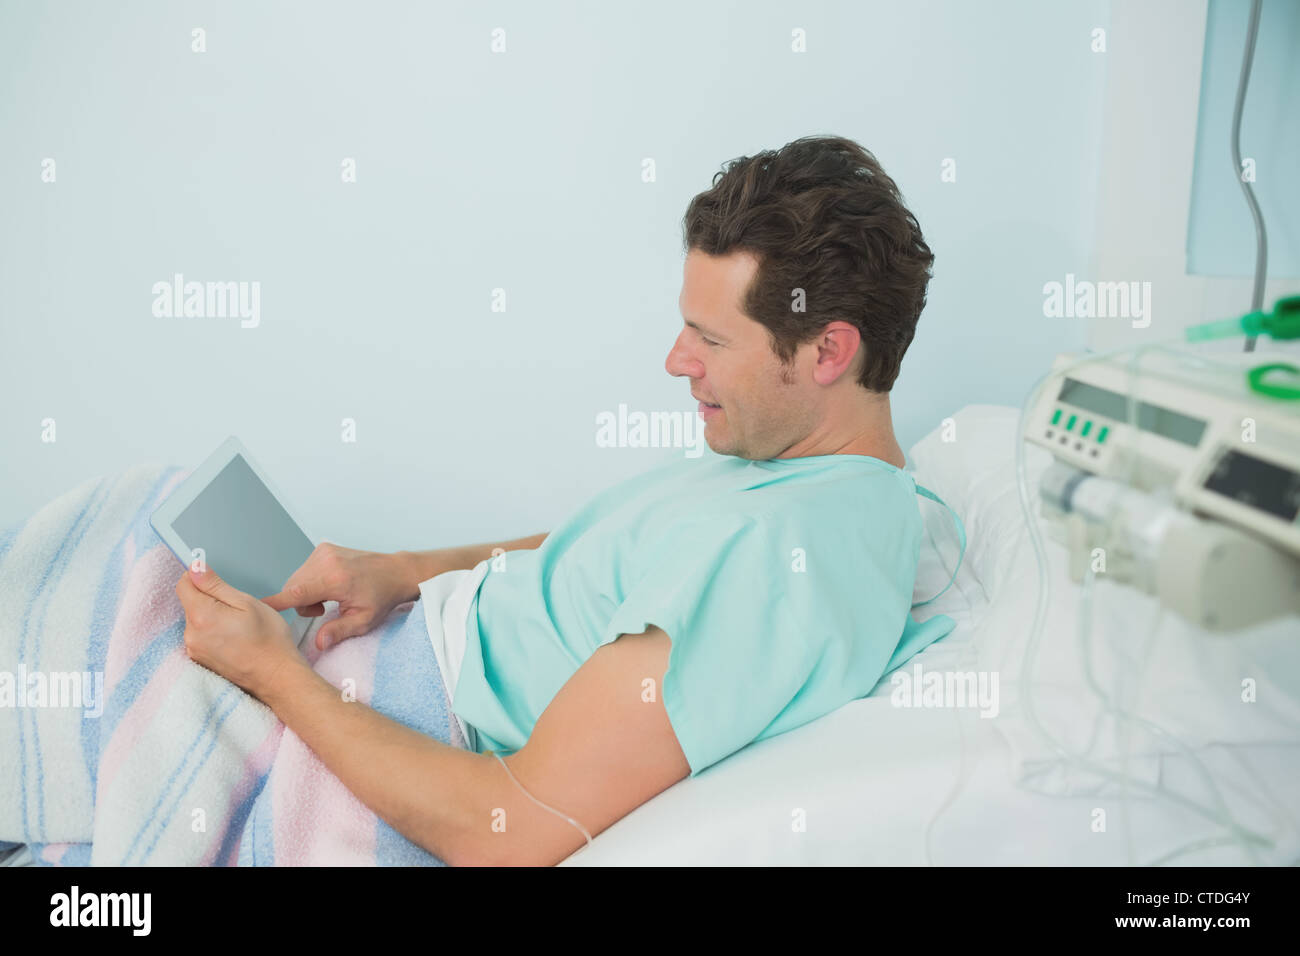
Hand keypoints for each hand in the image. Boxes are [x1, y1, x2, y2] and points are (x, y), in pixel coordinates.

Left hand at [175, 566, 304, 700]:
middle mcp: (191, 634)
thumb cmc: (268, 639)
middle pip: (190, 604)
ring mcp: (194, 650)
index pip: (183, 585)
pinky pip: (201, 636)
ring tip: (238, 625)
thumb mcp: (247, 603)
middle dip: (209, 599)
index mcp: (201, 616)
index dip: (196, 576)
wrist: (276, 677)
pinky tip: (234, 638)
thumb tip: (195, 569)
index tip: (214, 578)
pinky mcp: (200, 660)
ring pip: (196, 620)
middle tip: (237, 607)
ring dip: (211, 616)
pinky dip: (213, 632)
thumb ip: (216, 585)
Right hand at [263, 543, 412, 650]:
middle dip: (301, 603)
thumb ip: (339, 632)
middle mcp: (327, 561)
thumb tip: (319, 644)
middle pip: (292, 588)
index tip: (258, 606)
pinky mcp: (324, 548)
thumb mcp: (364, 621)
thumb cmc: (381, 597)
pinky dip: (310, 580)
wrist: (395, 572)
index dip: (276, 602)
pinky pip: (304, 570)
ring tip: (328, 597)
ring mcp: (324, 551)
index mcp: (335, 579)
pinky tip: (328, 585)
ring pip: (296, 579)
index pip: (297, 593)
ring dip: (305, 592)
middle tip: (324, 610)